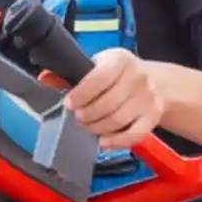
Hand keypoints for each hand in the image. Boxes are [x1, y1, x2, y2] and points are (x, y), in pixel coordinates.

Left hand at [40, 49, 163, 150]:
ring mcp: (148, 98)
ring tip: (88, 127)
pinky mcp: (153, 117)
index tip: (69, 104)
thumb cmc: (119, 75)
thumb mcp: (98, 66)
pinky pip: (133, 135)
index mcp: (120, 60)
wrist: (156, 82)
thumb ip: (71, 74)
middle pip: (108, 103)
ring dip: (97, 128)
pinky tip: (104, 141)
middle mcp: (138, 77)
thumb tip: (44, 78)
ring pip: (118, 120)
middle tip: (78, 118)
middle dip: (87, 115)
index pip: (99, 78)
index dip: (81, 94)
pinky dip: (115, 142)